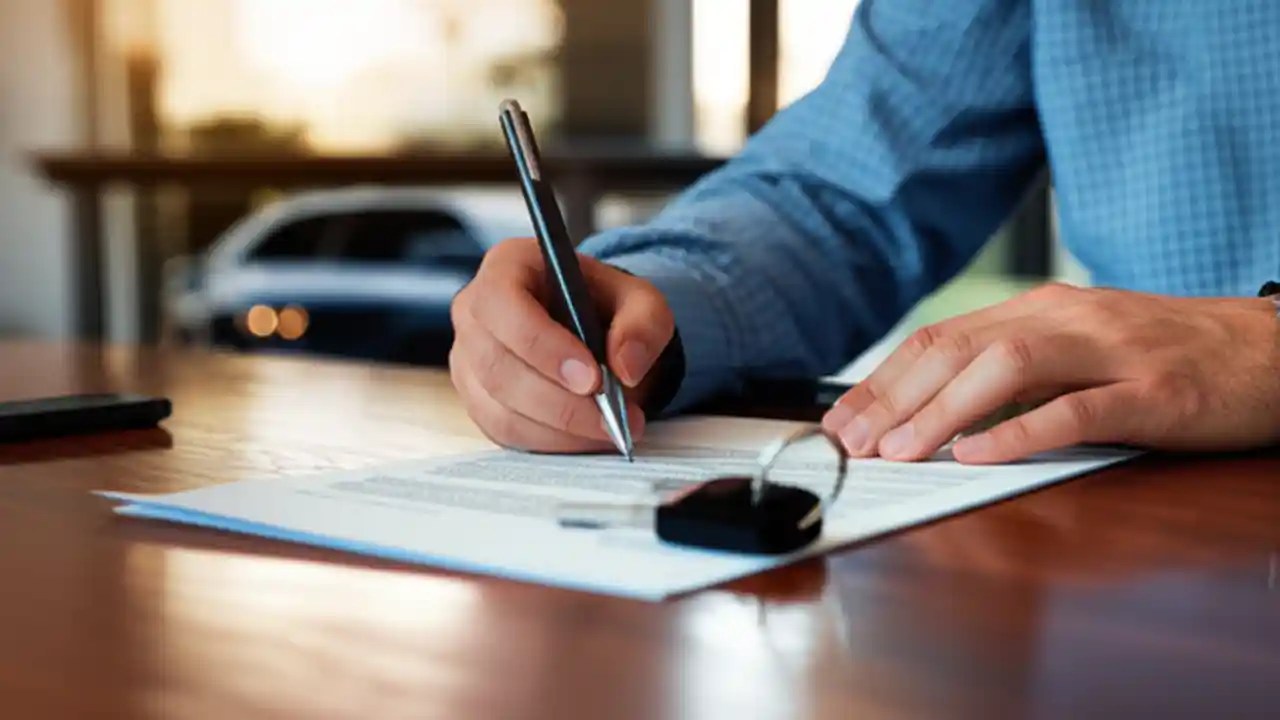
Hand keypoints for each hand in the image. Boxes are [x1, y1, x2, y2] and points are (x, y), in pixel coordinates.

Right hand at [450, 238, 673, 451]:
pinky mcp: (476, 399)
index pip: (504, 304)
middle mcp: (474, 311)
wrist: (589, 329)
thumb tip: (625, 367)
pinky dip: (549, 442)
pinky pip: (504, 432)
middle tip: (611, 415)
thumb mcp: (639, 300)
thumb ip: (642, 324)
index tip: (592, 378)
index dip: (544, 346)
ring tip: (609, 428)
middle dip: (560, 401)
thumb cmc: (603, 305)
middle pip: (498, 365)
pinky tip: (586, 437)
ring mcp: (467, 359)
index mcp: (506, 267)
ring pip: (500, 407)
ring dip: (559, 428)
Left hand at [821, 284, 1279, 463]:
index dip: (884, 379)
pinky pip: (1078, 409)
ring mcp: (1112, 351)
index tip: (841, 419)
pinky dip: (1022, 432)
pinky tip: (978, 454)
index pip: (941, 338)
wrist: (1272, 352)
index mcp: (1042, 310)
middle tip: (850, 442)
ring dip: (942, 412)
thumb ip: (1014, 370)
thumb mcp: (1080, 349)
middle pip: (958, 348)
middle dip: (894, 397)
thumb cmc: (1166, 356)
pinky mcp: (1154, 390)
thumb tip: (933, 408)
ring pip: (1007, 368)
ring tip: (899, 451)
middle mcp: (1068, 319)